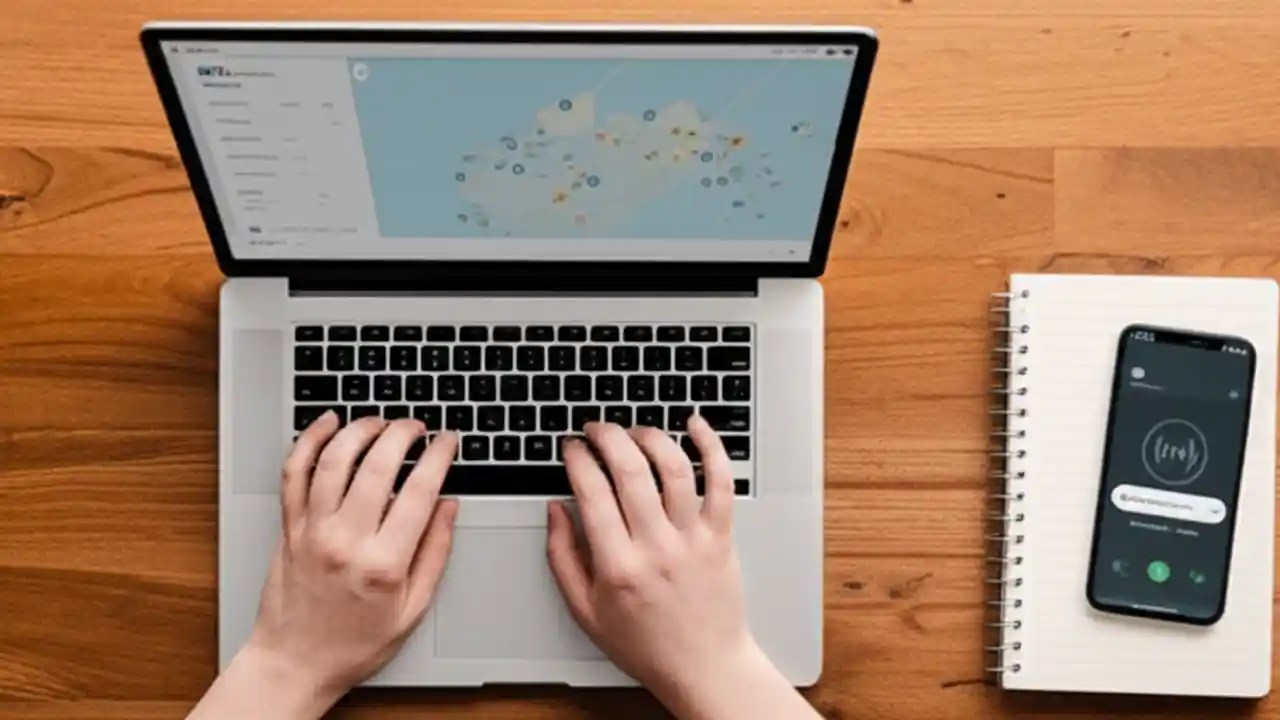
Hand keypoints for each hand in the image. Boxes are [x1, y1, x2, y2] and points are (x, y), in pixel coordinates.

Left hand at [189, 414, 459, 718]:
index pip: (419, 491)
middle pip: (378, 464)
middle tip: (416, 426)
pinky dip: (308, 441)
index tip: (447, 442)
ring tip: (380, 421)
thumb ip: (435, 554)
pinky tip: (326, 424)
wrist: (294, 663)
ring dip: (360, 429)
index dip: (439, 457)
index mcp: (384, 563)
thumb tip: (449, 508)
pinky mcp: (288, 527)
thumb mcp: (412, 609)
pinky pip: (294, 473)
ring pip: (335, 459)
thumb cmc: (353, 644)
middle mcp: (345, 540)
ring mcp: (312, 530)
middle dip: (403, 433)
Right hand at [546, 417, 819, 719]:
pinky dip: (711, 447)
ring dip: (650, 436)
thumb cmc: (645, 643)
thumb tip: (555, 509)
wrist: (703, 666)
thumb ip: (562, 557)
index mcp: (618, 567)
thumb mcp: (585, 611)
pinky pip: (721, 482)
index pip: (592, 493)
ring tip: (634, 430)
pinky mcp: (721, 536)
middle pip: (630, 470)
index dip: (577, 459)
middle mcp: (656, 548)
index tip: (571, 447)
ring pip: (674, 468)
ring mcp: (693, 539)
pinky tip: (695, 425)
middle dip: (607, 436)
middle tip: (596, 428)